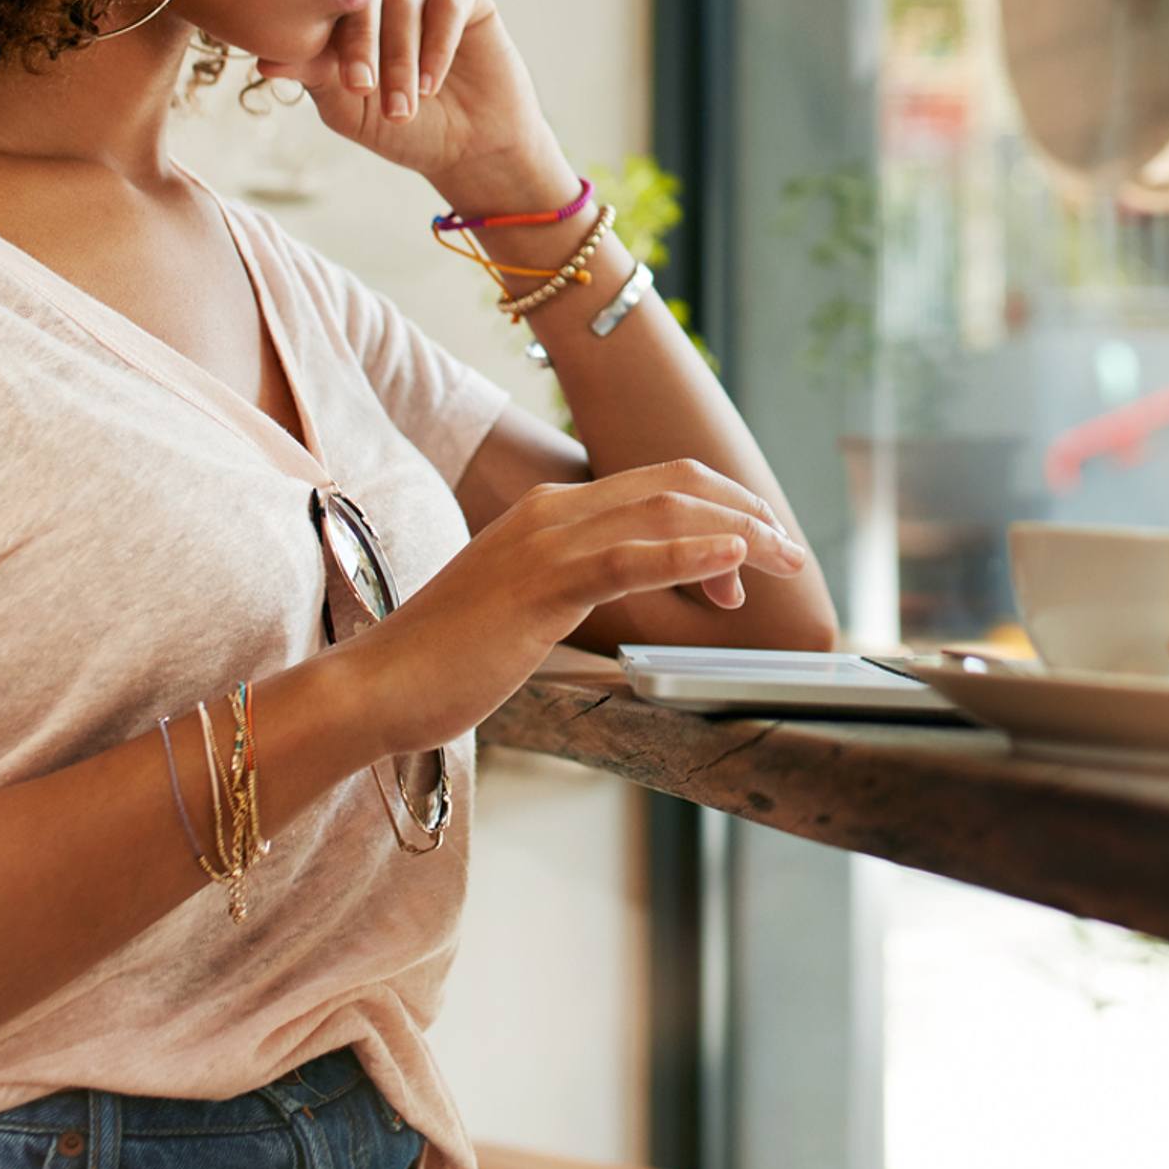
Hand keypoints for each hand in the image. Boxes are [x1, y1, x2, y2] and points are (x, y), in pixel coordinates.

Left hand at [253, 0, 564, 200]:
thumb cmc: (403, 128)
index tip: (345, 86)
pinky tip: (432, 82)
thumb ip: (313, 76)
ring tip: (407, 103)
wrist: (470, 148)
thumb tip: (263, 59)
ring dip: (402, 54)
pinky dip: (439, 41)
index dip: (327, 43)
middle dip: (363, 47)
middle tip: (366, 90)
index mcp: (344, 13)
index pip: (324, 8)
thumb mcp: (349, 109)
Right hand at [330, 460, 809, 756]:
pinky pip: (629, 558)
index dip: (721, 508)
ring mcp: (546, 542)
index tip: (757, 549)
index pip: (658, 485)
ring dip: (737, 532)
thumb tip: (637, 597)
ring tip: (782, 558)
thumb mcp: (526, 609)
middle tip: (790, 552)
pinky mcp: (541, 585)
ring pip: (665, 512)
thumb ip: (579, 588)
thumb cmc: (449, 659)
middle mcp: (554, 511)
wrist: (379, 682)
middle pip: (676, 485)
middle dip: (744, 511)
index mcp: (551, 512)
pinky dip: (690, 555)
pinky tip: (732, 564)